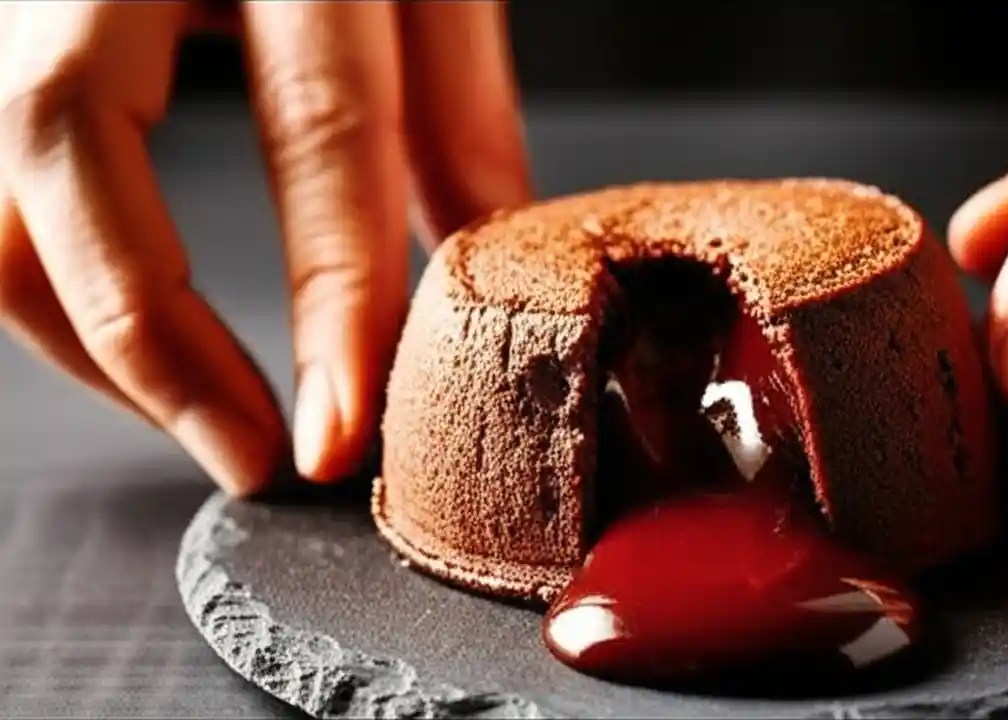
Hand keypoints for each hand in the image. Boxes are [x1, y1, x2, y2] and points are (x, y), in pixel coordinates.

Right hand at [0, 2, 531, 495]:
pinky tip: (130, 331)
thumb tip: (475, 258)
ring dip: (88, 332)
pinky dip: (56, 273)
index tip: (345, 432)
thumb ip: (452, 102)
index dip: (330, 299)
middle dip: (159, 346)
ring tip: (200, 416)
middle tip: (259, 458)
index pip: (312, 127)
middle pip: (74, 154)